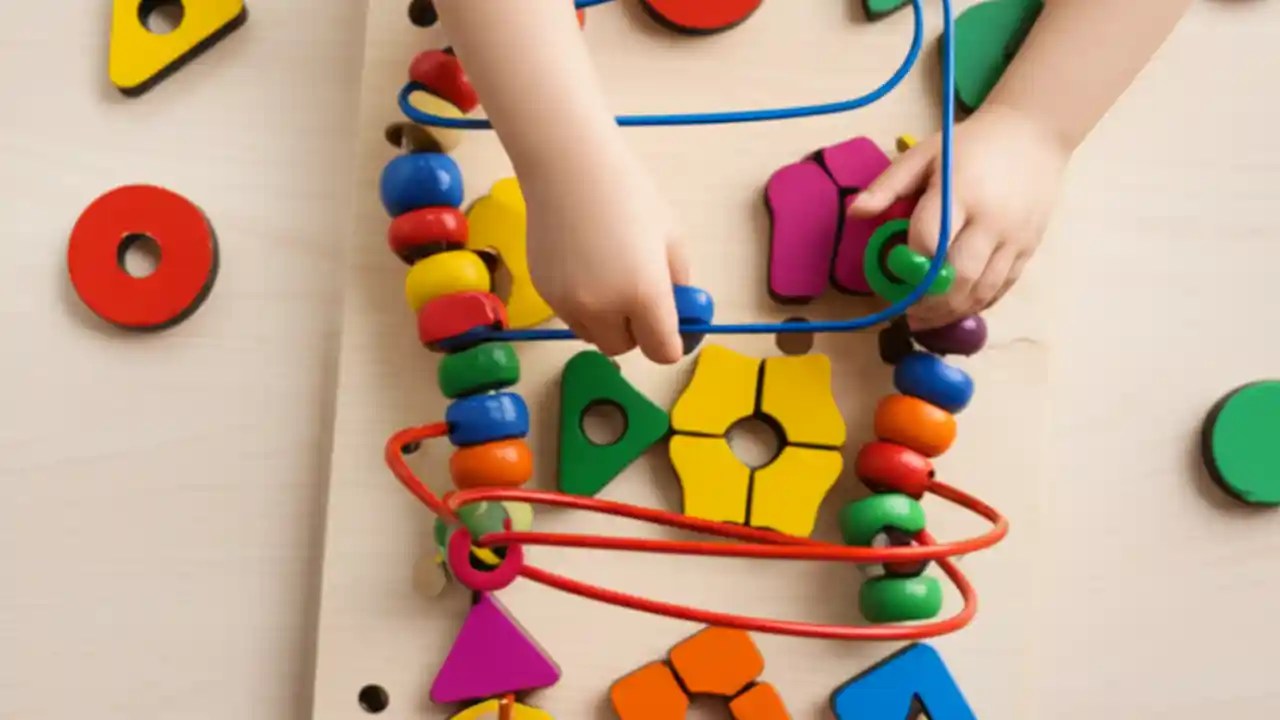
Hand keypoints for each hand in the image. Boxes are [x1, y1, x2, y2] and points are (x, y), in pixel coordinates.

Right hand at [522, 144, 689, 363]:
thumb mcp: (671, 236)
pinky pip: (570, 315)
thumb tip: (675, 309)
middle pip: (622, 348)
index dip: (669, 345)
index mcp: (644, 294)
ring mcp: (569, 303)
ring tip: (609, 283)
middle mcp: (604, 308)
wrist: (568, 168)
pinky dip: (582, 306)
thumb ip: (676, 281)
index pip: (662, 351)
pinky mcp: (544, 293)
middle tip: (638, 302)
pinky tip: (584, 268)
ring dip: (605, 323)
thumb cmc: (628, 194)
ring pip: (593, 336)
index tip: (670, 332)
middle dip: (634, 333)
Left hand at [849, 104, 1068, 329]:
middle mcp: (992, 219)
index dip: (909, 265)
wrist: (1033, 135)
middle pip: (959, 275)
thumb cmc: (970, 145)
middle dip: (930, 303)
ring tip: (927, 320)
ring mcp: (1015, 236)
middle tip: (908, 315)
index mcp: (961, 192)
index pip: (930, 240)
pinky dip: (978, 304)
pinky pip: (1003, 287)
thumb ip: (889, 185)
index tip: (891, 281)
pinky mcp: (1030, 247)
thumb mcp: (924, 154)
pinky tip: (957, 308)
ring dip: (952, 312)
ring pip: (983, 289)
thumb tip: (854, 214)